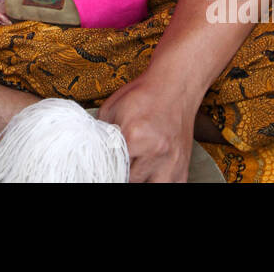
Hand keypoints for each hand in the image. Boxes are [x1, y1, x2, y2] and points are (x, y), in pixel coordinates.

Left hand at [97, 68, 195, 182]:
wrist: (175, 87)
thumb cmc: (144, 96)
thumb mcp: (112, 109)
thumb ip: (101, 134)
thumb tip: (91, 153)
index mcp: (134, 136)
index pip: (112, 167)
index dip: (106, 167)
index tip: (103, 166)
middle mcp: (155, 152)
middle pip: (130, 180)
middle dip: (122, 172)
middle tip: (118, 164)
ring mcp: (172, 163)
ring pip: (151, 186)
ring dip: (141, 180)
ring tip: (135, 169)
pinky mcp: (183, 168)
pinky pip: (171, 187)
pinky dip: (158, 182)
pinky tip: (152, 174)